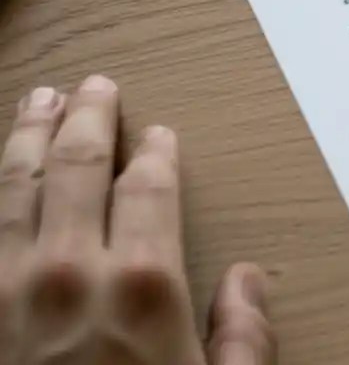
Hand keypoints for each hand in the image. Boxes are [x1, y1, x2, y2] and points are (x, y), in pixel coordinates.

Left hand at [0, 76, 275, 364]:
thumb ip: (243, 339)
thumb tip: (247, 282)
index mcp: (143, 285)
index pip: (149, 189)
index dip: (156, 153)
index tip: (160, 134)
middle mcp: (69, 273)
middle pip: (76, 168)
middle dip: (86, 118)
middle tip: (94, 87)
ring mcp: (6, 290)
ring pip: (15, 187)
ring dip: (29, 136)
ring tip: (40, 101)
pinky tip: (3, 172)